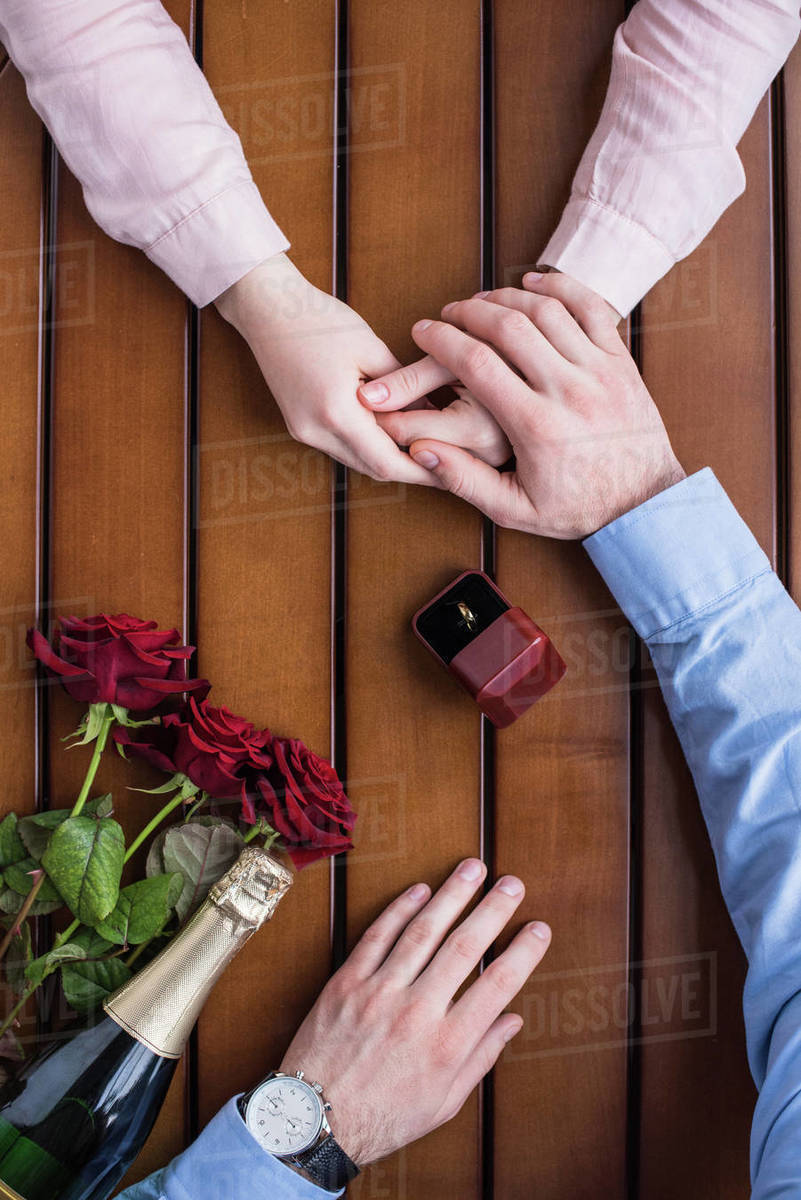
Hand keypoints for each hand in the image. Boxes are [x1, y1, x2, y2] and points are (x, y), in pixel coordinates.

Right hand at [215, 254, 438, 485]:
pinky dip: (368, 445)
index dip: (420, 471)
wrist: (267, 307)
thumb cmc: (319, 319)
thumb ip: (405, 387)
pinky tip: (391, 432)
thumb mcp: (372, 348)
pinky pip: (342, 447)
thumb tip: (435, 413)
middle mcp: (315, 432)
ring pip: (357, 461)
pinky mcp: (300, 426)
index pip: (386, 462)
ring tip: (424, 447)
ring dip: (388, 457)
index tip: (448, 472)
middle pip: (372, 469)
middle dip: (409, 469)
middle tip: (445, 465)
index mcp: (335, 412)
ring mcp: (303, 432)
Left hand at [278, 858, 550, 1165]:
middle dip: (493, 910)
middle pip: (464, 947)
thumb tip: (512, 1019)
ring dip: (451, 895)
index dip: (523, 952)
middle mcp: (418, 1012)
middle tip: (512, 882)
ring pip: (423, 931)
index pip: (498, 985)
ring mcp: (379, 992)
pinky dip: (401, 909)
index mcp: (447, 1045)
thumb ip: (481, 1057)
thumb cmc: (384, 1117)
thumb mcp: (444, 1101)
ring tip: (472, 868)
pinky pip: (378, 935)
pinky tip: (421, 890)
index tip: (539, 928)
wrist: (313, 1120)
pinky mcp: (347, 981)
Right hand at [383, 273, 683, 536]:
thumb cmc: (577, 508)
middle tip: (447, 313)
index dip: (442, 340)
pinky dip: (560, 286)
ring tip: (482, 301)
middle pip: (509, 327)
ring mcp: (599, 371)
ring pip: (547, 310)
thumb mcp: (514, 509)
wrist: (644, 504)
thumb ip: (463, 479)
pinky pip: (591, 307)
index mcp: (536, 426)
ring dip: (508, 297)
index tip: (422, 331)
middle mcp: (569, 391)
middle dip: (468, 312)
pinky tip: (534, 283)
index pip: (478, 364)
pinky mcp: (620, 361)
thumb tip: (418, 448)